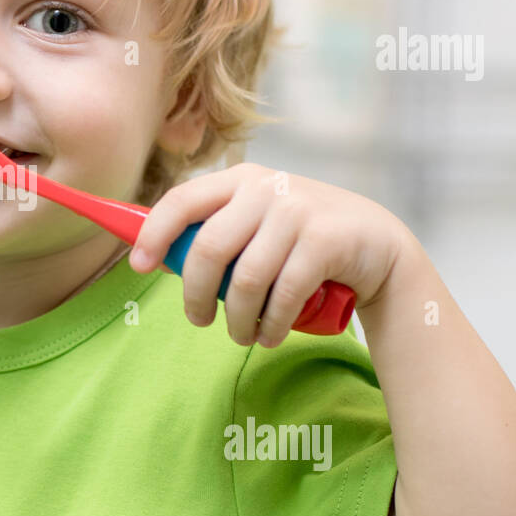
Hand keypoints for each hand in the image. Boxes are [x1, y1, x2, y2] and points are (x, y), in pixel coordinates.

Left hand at [128, 163, 413, 346]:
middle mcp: (265, 187)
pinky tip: (270, 335)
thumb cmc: (301, 239)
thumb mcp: (256, 222)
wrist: (377, 245)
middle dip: (195, 295)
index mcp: (238, 179)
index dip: (153, 235)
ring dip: (238, 320)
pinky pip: (283, 294)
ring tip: (242, 336)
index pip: (181, 200)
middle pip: (207, 249)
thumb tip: (160, 259)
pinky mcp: (325, 240)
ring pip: (245, 280)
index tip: (138, 267)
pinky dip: (272, 324)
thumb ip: (215, 231)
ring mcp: (297, 210)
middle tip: (198, 321)